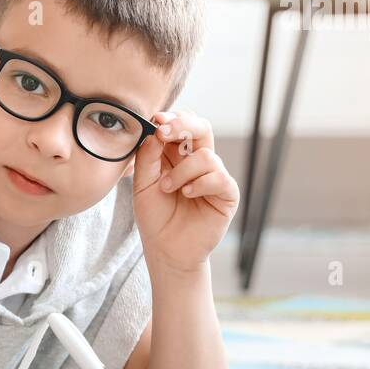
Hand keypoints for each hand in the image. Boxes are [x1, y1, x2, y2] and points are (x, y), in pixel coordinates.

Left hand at [131, 108, 239, 275]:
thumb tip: (155, 132)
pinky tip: (187, 194)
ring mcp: (214, 176)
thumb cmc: (155, 216)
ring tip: (167, 187)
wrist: (166, 249)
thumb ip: (147, 157)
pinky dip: (200, 183)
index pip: (181, 125)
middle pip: (201, 127)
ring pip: (206, 155)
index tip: (156, 120)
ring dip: (182, 170)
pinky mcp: (226, 194)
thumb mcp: (142, 184)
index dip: (171, 119)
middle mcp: (197, 162)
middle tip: (164, 133)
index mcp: (176, 155)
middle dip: (183, 125)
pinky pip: (219, 177)